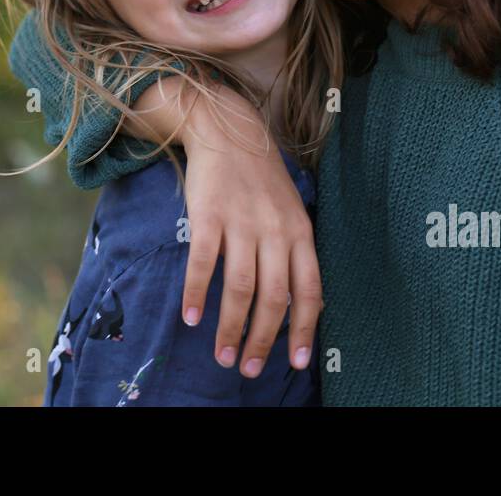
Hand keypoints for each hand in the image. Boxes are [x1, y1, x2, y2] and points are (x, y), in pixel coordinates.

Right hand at [129, 78, 321, 376]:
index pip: (309, 290)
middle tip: (249, 369)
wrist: (228, 131)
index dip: (304, 330)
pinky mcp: (209, 214)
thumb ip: (293, 253)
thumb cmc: (260, 181)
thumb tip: (296, 307)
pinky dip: (197, 293)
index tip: (297, 363)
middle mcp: (275, 230)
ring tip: (223, 355)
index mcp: (300, 232)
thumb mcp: (290, 213)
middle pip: (274, 297)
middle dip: (263, 339)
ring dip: (230, 327)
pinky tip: (191, 317)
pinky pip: (203, 262)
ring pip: (241, 287)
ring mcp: (242, 222)